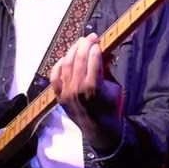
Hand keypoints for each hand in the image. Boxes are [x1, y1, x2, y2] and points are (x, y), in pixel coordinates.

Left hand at [48, 33, 123, 151]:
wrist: (99, 129)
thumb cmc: (111, 107)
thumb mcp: (114, 88)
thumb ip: (107, 71)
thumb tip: (103, 53)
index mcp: (93, 87)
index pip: (92, 59)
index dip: (95, 47)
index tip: (98, 40)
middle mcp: (77, 88)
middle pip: (78, 59)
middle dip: (84, 45)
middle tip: (90, 37)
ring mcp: (66, 92)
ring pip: (66, 65)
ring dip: (72, 51)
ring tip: (79, 44)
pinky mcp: (59, 96)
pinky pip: (54, 77)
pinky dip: (58, 65)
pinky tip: (65, 58)